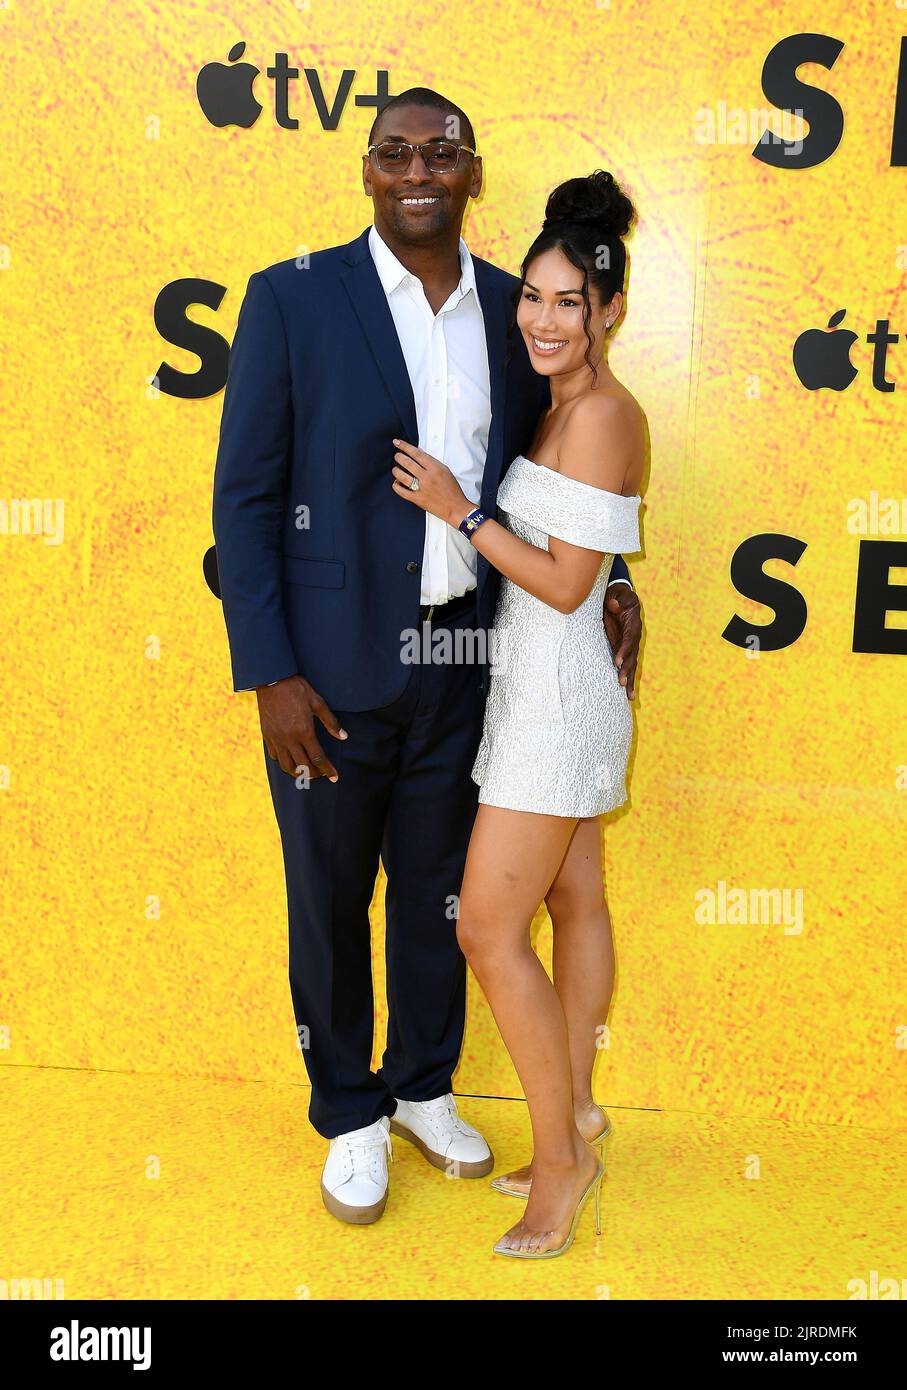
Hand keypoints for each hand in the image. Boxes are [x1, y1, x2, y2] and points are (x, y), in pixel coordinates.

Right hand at [256, 675, 347, 780]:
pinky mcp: (267, 736)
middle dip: (314, 774)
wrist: (272, 679)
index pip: (318, 758)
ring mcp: (276, 739)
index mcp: (304, 731)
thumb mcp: (318, 703)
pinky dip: (283, 761)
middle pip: (303, 767)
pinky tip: (290, 760)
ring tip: (306, 772)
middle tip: (322, 775)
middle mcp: (289, 739)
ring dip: (298, 773)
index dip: (328, 770)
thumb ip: (331, 722)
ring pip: (286, 766)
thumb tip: (343, 736)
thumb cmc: (297, 689)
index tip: (335, 777)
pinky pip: (275, 756)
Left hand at [391, 438, 472, 526]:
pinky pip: (402, 491)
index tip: (397, 442)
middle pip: (408, 463)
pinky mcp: (417, 499)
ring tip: (396, 469)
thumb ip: (432, 462)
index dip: (405, 446)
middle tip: (397, 456)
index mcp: (435, 468)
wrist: (456, 507)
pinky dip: (396, 486)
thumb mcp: (445, 471)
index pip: (417, 453)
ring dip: (396, 470)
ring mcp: (422, 489)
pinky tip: (397, 483)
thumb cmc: (452, 489)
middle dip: (399, 457)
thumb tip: (419, 452)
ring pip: (402, 476)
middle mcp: (427, 477)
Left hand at [604, 585, 641, 699]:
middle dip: (627, 671)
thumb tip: (614, 605)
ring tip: (628, 696)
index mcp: (634, 625)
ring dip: (629, 679)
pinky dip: (626, 678)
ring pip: (631, 665)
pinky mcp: (623, 650)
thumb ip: (618, 598)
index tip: (617, 661)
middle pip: (632, 657)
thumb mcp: (619, 593)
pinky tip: (626, 692)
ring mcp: (629, 646)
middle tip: (620, 683)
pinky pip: (626, 665)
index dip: (624, 651)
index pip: (630, 640)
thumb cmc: (618, 595)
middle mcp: (634, 638)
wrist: (617, 597)